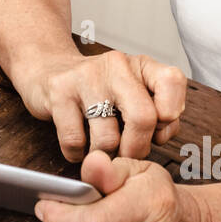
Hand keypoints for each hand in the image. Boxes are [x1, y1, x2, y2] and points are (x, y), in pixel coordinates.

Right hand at [21, 50, 185, 161]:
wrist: (48, 69)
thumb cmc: (98, 90)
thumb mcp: (133, 92)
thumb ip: (157, 114)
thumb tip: (160, 136)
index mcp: (140, 65)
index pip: (172, 81)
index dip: (170, 116)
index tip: (157, 131)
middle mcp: (116, 65)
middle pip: (143, 117)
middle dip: (136, 149)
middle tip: (127, 156)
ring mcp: (86, 77)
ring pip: (107, 138)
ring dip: (105, 156)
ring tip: (101, 151)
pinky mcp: (59, 92)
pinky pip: (75, 141)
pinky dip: (78, 155)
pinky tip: (79, 146)